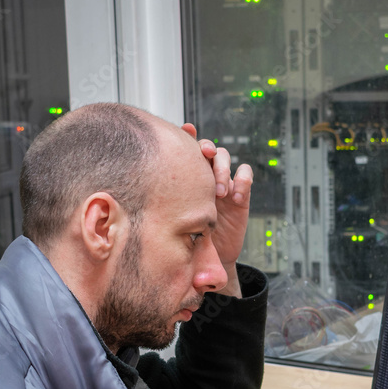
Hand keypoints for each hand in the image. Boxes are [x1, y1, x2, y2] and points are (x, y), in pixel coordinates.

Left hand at [181, 124, 252, 296]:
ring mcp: (223, 183)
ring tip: (220, 192)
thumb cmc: (188, 238)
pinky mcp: (240, 195)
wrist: (210, 257)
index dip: (189, 136)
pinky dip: (243, 180)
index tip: (187, 130)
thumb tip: (142, 189)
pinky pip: (245, 175)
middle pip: (209, 148)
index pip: (188, 149)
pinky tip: (235, 196)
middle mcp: (205, 176)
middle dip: (208, 148)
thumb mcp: (174, 219)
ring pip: (226, 158)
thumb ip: (166, 203)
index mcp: (187, 177)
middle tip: (206, 155)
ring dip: (223, 169)